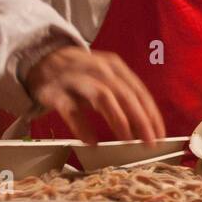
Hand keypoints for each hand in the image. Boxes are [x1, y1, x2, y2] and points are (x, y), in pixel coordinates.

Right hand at [24, 46, 165, 143]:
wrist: (41, 60)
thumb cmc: (81, 75)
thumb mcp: (105, 77)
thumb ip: (124, 96)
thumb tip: (146, 126)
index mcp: (114, 66)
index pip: (139, 91)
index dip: (152, 114)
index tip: (160, 135)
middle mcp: (98, 69)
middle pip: (125, 94)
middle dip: (141, 120)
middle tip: (149, 142)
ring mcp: (76, 79)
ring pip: (102, 97)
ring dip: (118, 119)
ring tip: (127, 140)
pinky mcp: (55, 92)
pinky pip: (71, 110)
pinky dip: (82, 126)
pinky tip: (92, 142)